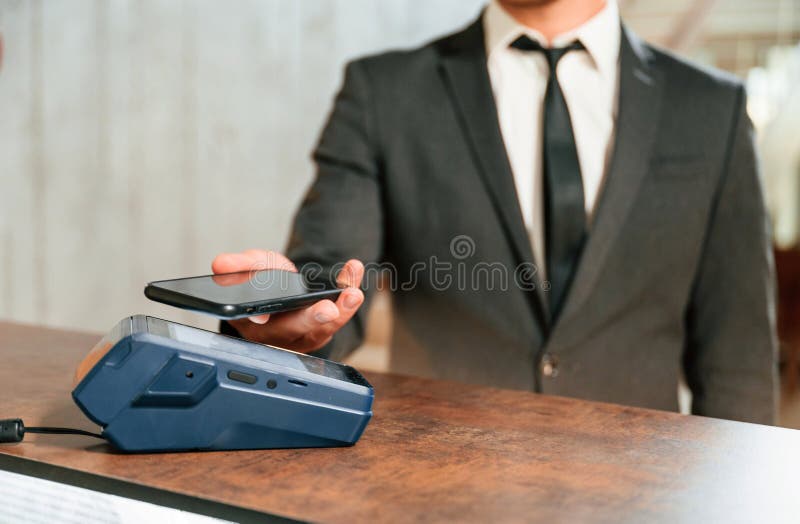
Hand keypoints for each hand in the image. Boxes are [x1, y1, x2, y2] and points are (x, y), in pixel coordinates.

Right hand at [211, 249, 364, 352]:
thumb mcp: (251, 267)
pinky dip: (348, 297)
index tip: (261, 315)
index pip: (255, 326)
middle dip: (311, 320)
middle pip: (294, 330)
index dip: (259, 321)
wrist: (285, 290)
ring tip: (352, 293)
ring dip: (342, 311)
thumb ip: (239, 264)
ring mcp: (303, 335)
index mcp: (254, 323)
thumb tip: (221, 264)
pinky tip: (354, 274)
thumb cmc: (264, 283)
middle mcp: (279, 335)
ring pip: (323, 329)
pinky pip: (339, 317)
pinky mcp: (324, 329)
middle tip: (327, 309)